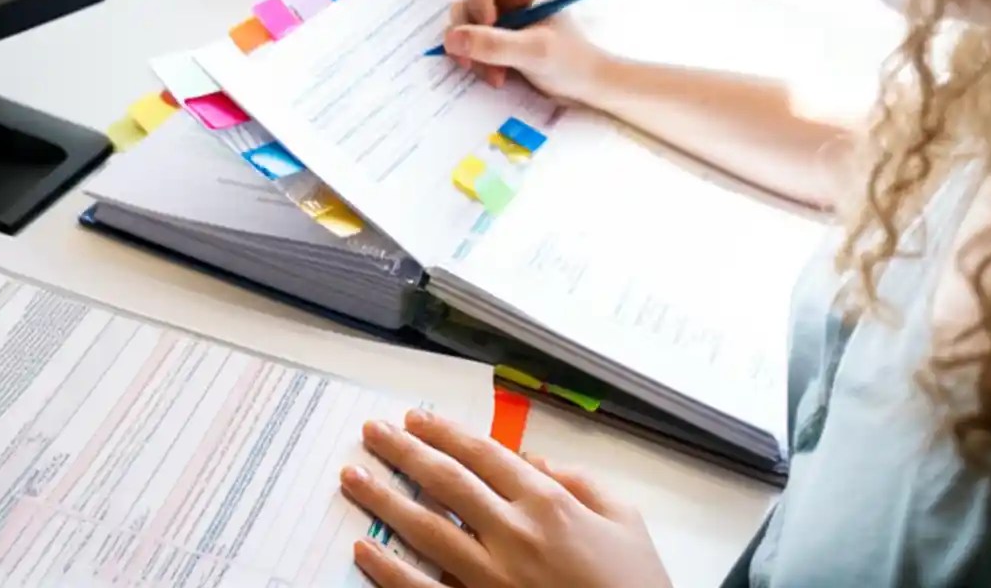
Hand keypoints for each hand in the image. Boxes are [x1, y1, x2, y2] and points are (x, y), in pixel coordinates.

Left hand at [339, 409, 670, 587]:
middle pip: (446, 482)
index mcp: (549, 504)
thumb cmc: (637, 586)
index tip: (415, 418)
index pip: (484, 454)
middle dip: (404, 452)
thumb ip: (581, 481)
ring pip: (425, 529)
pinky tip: (364, 551)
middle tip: (373, 432)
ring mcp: (491, 578)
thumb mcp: (627, 520)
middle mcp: (514, 534)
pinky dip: (389, 571)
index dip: (446, 432)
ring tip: (354, 477)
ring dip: (384, 500)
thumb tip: (535, 459)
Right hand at [446, 0, 606, 103]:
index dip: (476, 6)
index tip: (491, 32)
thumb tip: (450, 39)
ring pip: (462, 26)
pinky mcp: (496, 35)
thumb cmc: (573, 63)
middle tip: (489, 67)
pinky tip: (495, 76)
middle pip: (464, 2)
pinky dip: (476, 61)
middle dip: (472, 38)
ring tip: (496, 76)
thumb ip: (493, 44)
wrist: (587, 87)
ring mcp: (501, 13)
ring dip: (473, 55)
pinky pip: (468, 42)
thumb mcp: (535, 52)